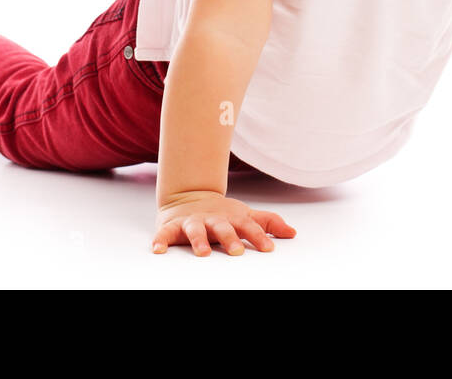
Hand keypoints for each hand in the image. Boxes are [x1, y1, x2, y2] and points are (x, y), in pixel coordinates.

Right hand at [152, 191, 295, 255]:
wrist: (189, 197)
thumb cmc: (221, 214)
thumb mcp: (245, 216)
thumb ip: (268, 223)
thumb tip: (292, 233)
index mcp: (231, 218)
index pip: (248, 226)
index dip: (258, 237)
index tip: (269, 248)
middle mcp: (212, 220)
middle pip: (222, 228)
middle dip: (229, 239)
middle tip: (236, 251)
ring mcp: (192, 222)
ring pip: (195, 231)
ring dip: (199, 241)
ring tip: (203, 253)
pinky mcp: (172, 226)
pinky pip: (165, 234)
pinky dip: (160, 240)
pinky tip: (158, 250)